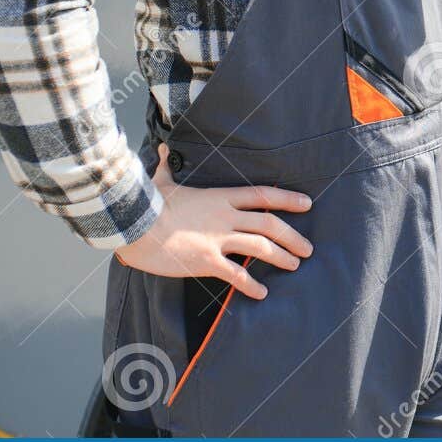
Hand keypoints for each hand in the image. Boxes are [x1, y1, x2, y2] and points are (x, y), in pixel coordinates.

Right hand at [114, 144, 313, 299]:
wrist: (133, 225)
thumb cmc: (147, 204)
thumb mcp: (162, 181)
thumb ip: (166, 167)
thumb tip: (161, 148)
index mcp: (220, 197)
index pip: (262, 195)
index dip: (287, 199)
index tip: (307, 204)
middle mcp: (225, 217)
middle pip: (269, 224)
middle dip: (292, 236)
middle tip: (308, 248)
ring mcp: (217, 239)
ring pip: (260, 248)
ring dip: (281, 257)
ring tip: (294, 266)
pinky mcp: (206, 261)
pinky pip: (236, 275)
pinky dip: (251, 285)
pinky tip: (262, 293)